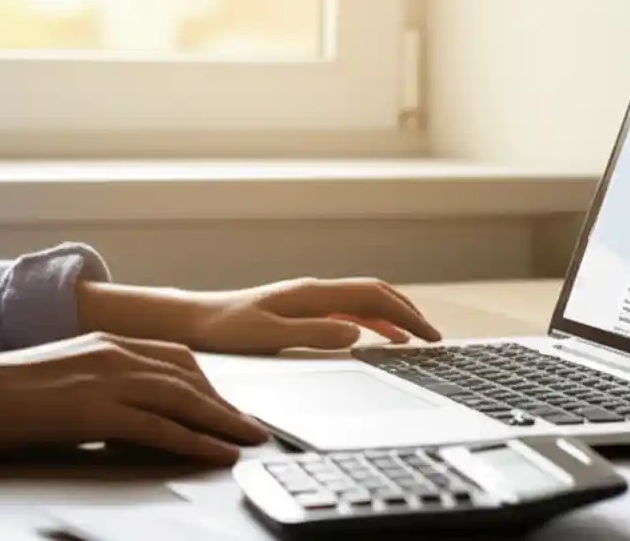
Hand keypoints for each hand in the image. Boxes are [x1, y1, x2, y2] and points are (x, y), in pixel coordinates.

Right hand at [0, 332, 268, 463]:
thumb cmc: (1, 393)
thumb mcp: (61, 375)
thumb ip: (98, 384)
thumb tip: (124, 411)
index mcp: (105, 340)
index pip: (174, 357)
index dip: (208, 382)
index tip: (228, 402)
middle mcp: (114, 352)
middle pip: (189, 377)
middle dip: (225, 403)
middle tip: (252, 425)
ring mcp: (107, 379)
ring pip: (184, 399)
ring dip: (223, 423)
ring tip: (248, 441)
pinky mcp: (97, 411)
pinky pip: (160, 428)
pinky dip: (195, 443)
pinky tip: (215, 455)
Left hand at [78, 277, 441, 354]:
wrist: (196, 320)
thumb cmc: (227, 330)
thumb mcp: (271, 336)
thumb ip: (315, 331)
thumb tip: (357, 329)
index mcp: (312, 293)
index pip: (373, 298)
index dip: (406, 315)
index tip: (428, 335)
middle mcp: (315, 290)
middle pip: (375, 293)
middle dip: (408, 313)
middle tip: (433, 337)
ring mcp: (309, 297)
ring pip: (364, 300)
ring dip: (393, 316)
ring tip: (415, 338)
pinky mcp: (301, 308)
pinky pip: (348, 309)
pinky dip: (372, 321)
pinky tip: (377, 338)